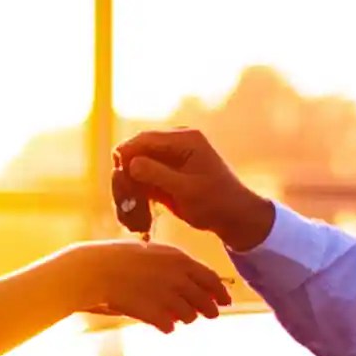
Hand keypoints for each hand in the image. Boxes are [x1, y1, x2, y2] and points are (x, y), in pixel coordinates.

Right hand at [65, 239, 231, 333]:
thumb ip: (174, 265)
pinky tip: (158, 322)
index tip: (226, 301)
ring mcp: (168, 297)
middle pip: (205, 301)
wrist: (95, 270)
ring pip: (189, 316)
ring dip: (186, 318)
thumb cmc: (119, 257)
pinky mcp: (155, 314)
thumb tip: (192, 279)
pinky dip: (165, 325)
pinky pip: (169, 326)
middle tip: (212, 314)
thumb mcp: (152, 251)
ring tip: (176, 316)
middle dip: (210, 310)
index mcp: (179, 259)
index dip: (220, 292)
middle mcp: (178, 278)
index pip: (211, 278)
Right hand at [115, 128, 275, 250]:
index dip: (126, 157)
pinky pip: (143, 176)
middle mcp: (176, 142)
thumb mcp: (186, 190)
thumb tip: (130, 162)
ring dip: (130, 186)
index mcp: (185, 138)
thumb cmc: (216, 203)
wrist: (236, 217)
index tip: (119, 182)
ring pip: (136, 165)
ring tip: (131, 212)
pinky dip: (138, 192)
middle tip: (124, 201)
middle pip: (136, 150)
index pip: (144, 138)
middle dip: (126, 174)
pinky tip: (138, 214)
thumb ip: (157, 174)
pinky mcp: (167, 171)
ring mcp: (171, 156)